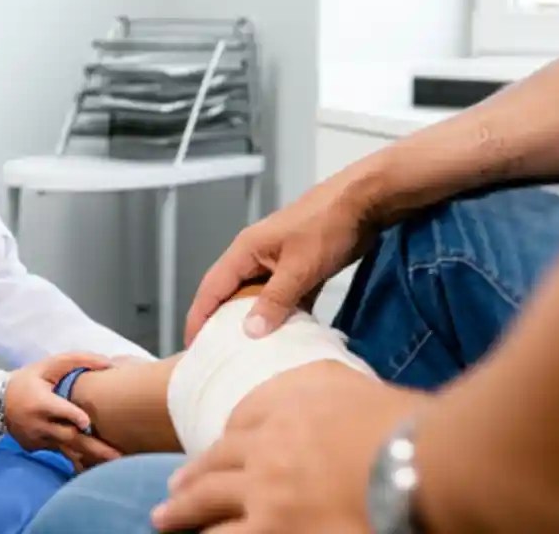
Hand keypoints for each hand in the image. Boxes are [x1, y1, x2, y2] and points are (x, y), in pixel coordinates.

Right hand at [5, 352, 119, 469]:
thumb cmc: (29, 380)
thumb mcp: (48, 365)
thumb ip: (77, 361)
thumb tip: (108, 362)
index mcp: (41, 402)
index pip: (59, 411)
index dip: (73, 416)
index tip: (87, 423)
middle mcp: (39, 424)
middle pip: (69, 437)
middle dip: (94, 448)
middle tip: (117, 457)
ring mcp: (38, 439)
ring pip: (67, 450)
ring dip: (91, 457)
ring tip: (113, 465)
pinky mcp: (37, 448)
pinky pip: (61, 453)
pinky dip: (78, 457)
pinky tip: (95, 465)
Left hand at [152, 361, 427, 532]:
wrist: (425, 465)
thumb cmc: (416, 432)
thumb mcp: (370, 396)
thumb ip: (342, 399)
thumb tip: (345, 410)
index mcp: (294, 410)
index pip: (246, 419)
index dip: (230, 436)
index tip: (220, 447)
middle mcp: (270, 448)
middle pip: (217, 460)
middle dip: (192, 474)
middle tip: (174, 487)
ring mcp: (266, 493)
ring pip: (208, 501)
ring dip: (183, 511)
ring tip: (165, 518)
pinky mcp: (272, 531)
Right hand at [185, 167, 380, 344]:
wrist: (365, 202)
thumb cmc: (327, 226)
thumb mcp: (299, 268)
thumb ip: (274, 300)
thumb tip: (249, 332)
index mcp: (246, 250)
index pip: (212, 288)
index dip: (199, 317)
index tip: (193, 347)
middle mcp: (256, 256)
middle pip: (231, 294)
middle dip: (223, 324)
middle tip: (219, 356)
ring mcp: (279, 262)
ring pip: (259, 297)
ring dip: (257, 321)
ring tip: (250, 354)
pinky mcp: (300, 268)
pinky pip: (284, 297)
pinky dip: (285, 315)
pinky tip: (288, 337)